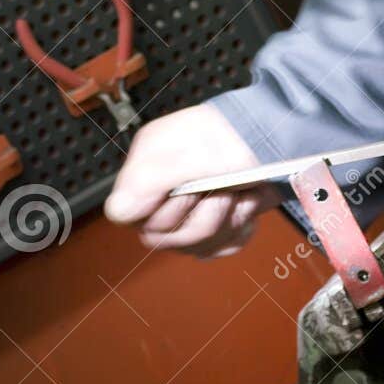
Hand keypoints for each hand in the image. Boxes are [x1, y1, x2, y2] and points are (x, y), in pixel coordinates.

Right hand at [104, 104, 276, 257]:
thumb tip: (117, 212)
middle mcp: (161, 203)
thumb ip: (148, 179)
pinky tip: (244, 202)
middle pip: (163, 239)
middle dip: (201, 212)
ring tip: (235, 190)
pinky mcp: (215, 234)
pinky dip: (240, 224)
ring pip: (197, 246)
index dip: (160, 208)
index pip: (127, 217)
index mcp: (143, 178)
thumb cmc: (225, 135)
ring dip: (226, 217)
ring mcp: (187, 222)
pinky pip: (222, 247)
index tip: (185, 189)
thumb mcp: (186, 148)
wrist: (266, 138)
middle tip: (218, 184)